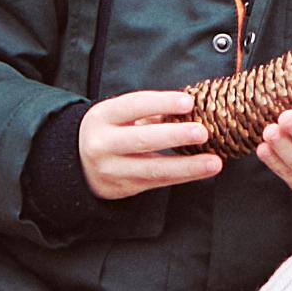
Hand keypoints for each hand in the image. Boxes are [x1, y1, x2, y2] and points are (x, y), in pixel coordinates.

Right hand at [79, 90, 222, 202]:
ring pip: (153, 169)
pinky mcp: (125, 188)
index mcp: (103, 117)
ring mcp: (112, 169)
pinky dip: (183, 176)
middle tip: (203, 132)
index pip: (134, 105)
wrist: (78, 162)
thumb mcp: (119, 115)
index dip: (162, 103)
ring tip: (213, 162)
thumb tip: (191, 106)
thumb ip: (150, 110)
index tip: (188, 102)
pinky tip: (201, 170)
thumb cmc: (109, 131)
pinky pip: (158, 182)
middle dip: (175, 136)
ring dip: (187, 166)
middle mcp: (103, 144)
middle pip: (142, 139)